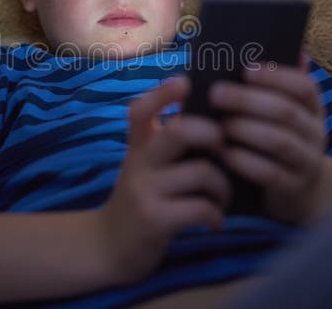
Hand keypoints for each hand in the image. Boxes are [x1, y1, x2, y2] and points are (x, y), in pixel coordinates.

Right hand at [98, 76, 231, 283]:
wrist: (107, 247)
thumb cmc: (140, 199)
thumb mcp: (144, 166)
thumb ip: (166, 142)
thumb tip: (210, 117)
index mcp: (138, 145)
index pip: (141, 110)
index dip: (162, 93)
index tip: (184, 83)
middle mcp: (139, 162)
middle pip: (178, 131)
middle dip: (212, 133)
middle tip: (224, 146)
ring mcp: (145, 191)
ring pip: (201, 173)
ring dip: (223, 187)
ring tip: (223, 197)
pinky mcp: (155, 220)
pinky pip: (201, 208)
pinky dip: (216, 214)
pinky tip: (214, 221)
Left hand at [209, 55, 326, 222]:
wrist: (296, 191)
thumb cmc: (273, 138)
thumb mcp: (275, 113)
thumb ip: (265, 87)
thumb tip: (256, 50)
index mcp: (312, 107)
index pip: (304, 86)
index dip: (276, 76)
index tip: (246, 69)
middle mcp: (316, 132)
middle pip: (285, 111)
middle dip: (247, 100)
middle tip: (215, 93)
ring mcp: (308, 161)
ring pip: (279, 141)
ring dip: (245, 129)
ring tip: (219, 124)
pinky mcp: (293, 188)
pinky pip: (270, 173)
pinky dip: (244, 161)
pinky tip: (224, 153)